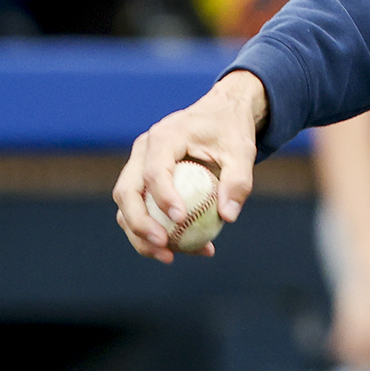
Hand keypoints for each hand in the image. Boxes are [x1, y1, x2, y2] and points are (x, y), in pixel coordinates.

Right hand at [113, 70, 266, 262]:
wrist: (221, 114)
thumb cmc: (231, 130)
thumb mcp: (243, 150)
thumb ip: (238, 180)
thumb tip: (228, 218)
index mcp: (164, 137)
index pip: (155, 170)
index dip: (163, 197)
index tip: (181, 220)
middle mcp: (143, 150)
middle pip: (126, 191)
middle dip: (139, 224)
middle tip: (165, 246)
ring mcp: (138, 165)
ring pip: (126, 206)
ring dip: (141, 235)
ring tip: (171, 257)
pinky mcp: (142, 180)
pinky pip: (141, 209)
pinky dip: (154, 231)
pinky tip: (181, 249)